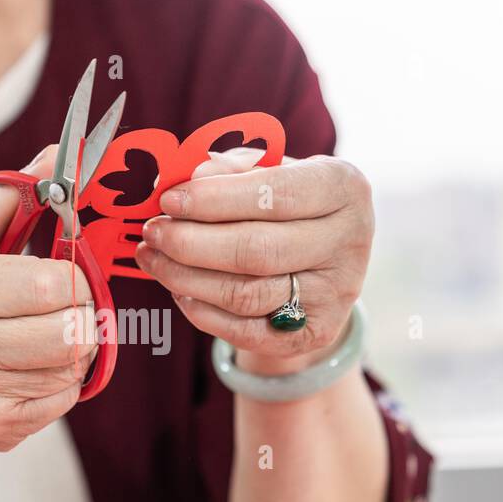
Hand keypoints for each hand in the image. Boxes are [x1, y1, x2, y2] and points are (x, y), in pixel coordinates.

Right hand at [0, 147, 95, 457]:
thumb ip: (5, 201)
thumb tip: (58, 158)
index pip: (49, 283)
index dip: (75, 277)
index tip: (66, 274)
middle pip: (69, 332)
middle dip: (80, 315)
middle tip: (65, 308)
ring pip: (71, 368)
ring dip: (73, 350)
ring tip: (45, 337)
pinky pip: (62, 401)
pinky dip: (61, 382)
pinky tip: (33, 369)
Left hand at [136, 148, 372, 375]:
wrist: (326, 255)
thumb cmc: (287, 202)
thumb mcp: (267, 170)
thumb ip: (227, 171)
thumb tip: (178, 180)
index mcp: (342, 187)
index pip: (274, 194)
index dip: (214, 200)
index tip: (169, 200)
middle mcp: (350, 241)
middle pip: (258, 250)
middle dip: (192, 243)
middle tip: (152, 233)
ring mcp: (336, 293)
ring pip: (247, 294)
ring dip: (186, 278)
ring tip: (153, 258)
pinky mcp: (316, 331)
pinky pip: (246, 331)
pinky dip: (203, 312)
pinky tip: (178, 290)